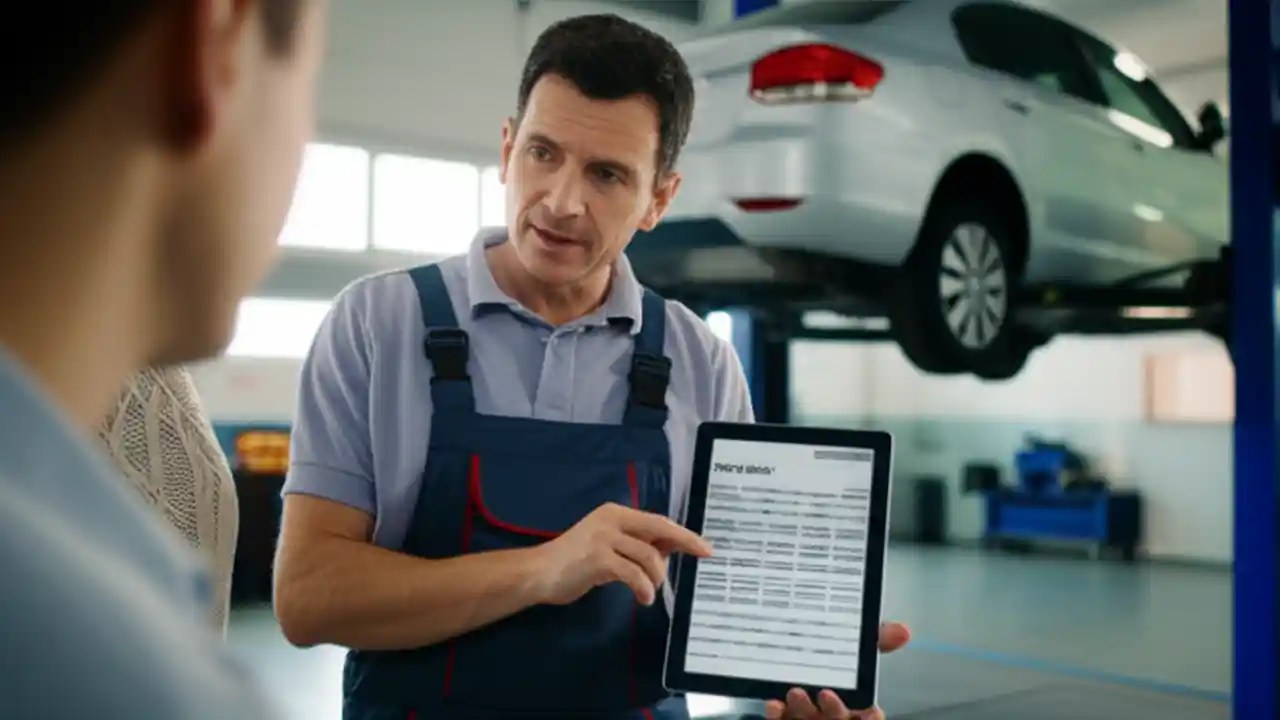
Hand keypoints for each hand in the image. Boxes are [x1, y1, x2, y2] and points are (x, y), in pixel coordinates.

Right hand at [531, 502, 712, 606]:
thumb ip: (634, 545)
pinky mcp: (598, 558)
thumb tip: (668, 551)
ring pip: (648, 555)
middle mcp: (612, 520)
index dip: (683, 534)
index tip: (704, 546)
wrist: (539, 572)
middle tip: (704, 555)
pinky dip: (643, 588)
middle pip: (659, 529)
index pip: (657, 521)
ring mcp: (604, 537)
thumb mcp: (608, 546)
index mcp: (615, 513)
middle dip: (685, 542)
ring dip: (656, 577)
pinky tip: (643, 599)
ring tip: (650, 591)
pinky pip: (633, 574)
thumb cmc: (575, 562)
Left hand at [764, 622, 911, 719]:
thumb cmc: (825, 657)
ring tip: (795, 691)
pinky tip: (774, 703)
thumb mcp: (851, 646)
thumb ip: (875, 640)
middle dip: (834, 709)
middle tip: (825, 692)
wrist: (787, 655)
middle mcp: (831, 713)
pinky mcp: (783, 717)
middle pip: (837, 717)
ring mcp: (806, 717)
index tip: (871, 711)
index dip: (870, 717)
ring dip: (803, 708)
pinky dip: (777, 713)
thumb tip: (903, 630)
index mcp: (853, 701)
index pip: (868, 715)